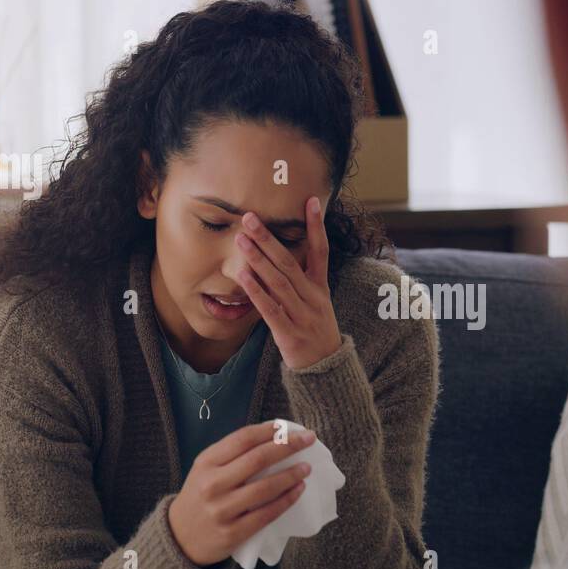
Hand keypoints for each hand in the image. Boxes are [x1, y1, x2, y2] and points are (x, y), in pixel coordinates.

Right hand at [168, 421, 315, 566]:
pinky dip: (287, 500)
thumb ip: (232, 454)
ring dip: (291, 475)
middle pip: (258, 459)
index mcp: (206, 463)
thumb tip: (274, 435)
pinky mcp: (233, 533)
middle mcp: (212, 484)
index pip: (243, 439)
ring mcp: (222, 510)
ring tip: (307, 467)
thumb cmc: (201, 496)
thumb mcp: (206, 469)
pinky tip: (298, 489)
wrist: (179, 538)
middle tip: (308, 439)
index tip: (290, 427)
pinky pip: (267, 514)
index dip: (269, 431)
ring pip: (265, 488)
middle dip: (288, 446)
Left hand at [235, 195, 341, 369]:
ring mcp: (302, 315)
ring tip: (241, 240)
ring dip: (258, 259)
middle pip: (290, 262)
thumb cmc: (315, 329)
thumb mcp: (316, 301)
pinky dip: (258, 291)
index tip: (310, 201)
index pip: (321, 250)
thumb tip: (279, 252)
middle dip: (268, 238)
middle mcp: (313, 297)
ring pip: (279, 282)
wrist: (326, 367)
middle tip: (250, 217)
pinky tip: (243, 276)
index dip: (317, 226)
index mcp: (320, 287)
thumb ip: (302, 278)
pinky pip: (271, 309)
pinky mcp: (289, 332)